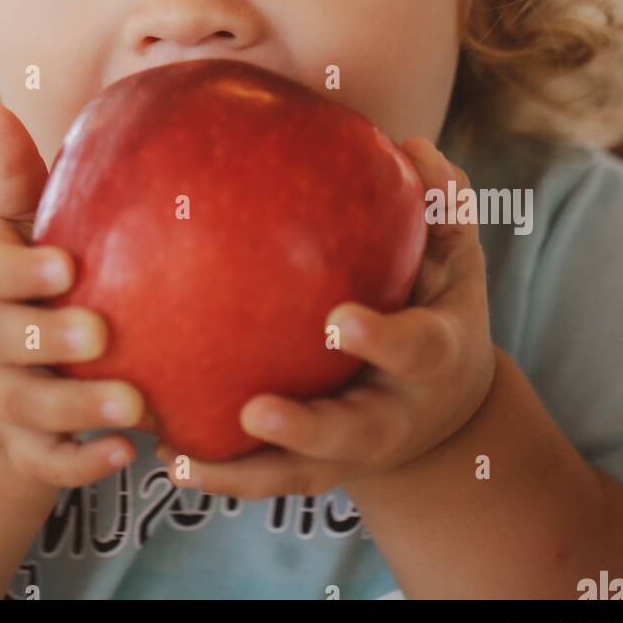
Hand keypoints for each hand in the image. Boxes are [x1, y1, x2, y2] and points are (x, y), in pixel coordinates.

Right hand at [0, 102, 151, 489]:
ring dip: (75, 409)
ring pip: (24, 408)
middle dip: (46, 339)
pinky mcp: (16, 445)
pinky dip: (79, 464)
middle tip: (101, 333)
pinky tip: (127, 454)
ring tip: (134, 405)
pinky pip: (42, 464)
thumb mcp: (6, 223)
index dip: (21, 271)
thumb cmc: (15, 272)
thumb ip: (9, 174)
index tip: (67, 264)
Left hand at [155, 137, 495, 498]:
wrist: (444, 409)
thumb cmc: (436, 307)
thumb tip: (411, 144)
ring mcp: (351, 453)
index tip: (337, 320)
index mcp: (432, 359)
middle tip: (256, 409)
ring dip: (242, 470)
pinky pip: (265, 478)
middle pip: (352, 433)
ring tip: (179, 454)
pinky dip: (221, 472)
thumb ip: (441, 205)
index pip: (413, 348)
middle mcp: (392, 414)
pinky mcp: (315, 470)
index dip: (380, 338)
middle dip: (307, 428)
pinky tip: (167, 455)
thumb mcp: (455, 261)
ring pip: (298, 473)